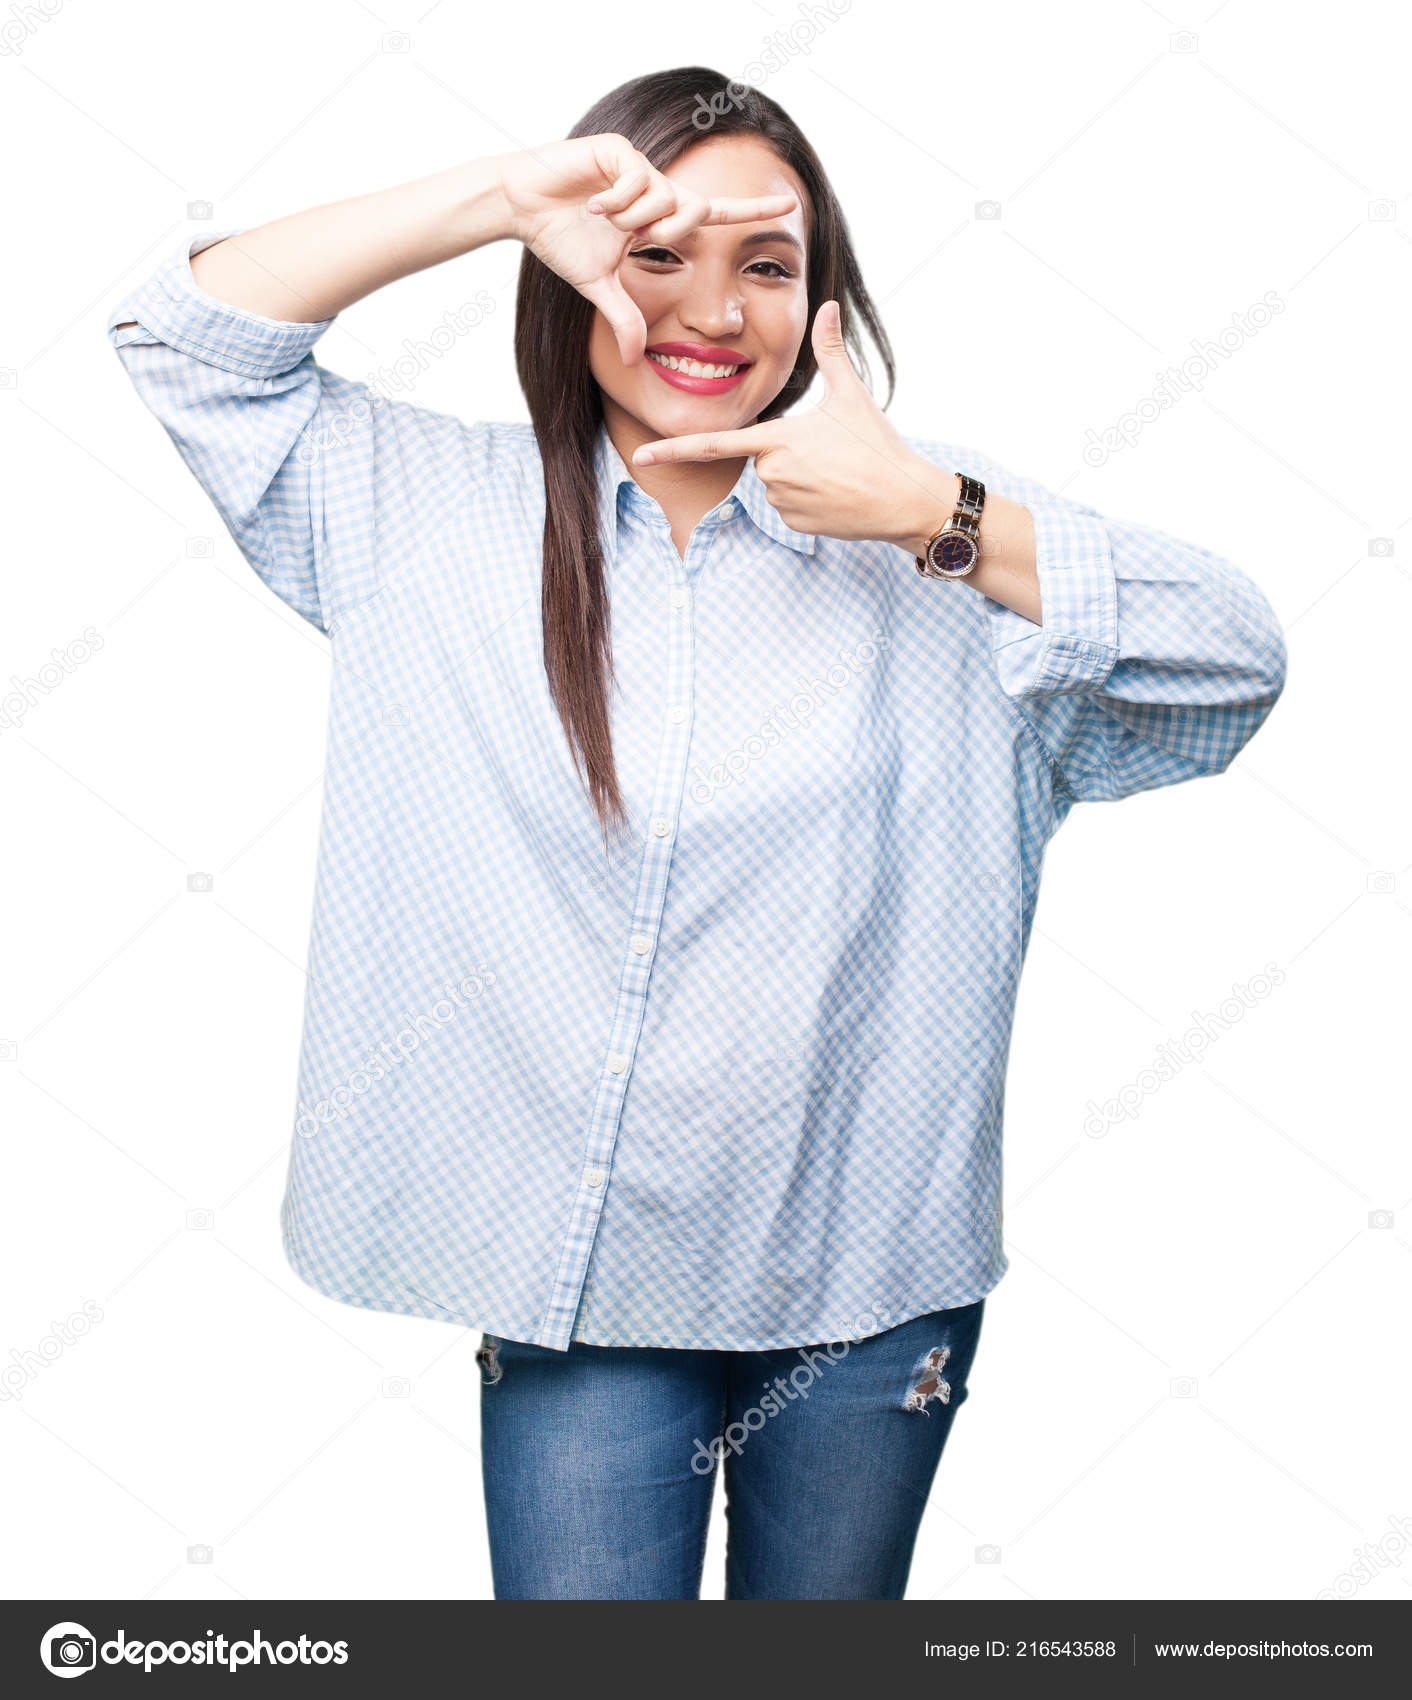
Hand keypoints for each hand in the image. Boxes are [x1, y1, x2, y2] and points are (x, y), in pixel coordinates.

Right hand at [496, 134, 797, 365]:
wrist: (522, 206)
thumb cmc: (560, 239)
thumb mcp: (599, 287)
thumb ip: (624, 319)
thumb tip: (634, 361)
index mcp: (660, 219)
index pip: (715, 215)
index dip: (751, 212)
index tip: (790, 206)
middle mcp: (658, 189)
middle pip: (695, 210)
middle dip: (667, 232)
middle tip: (632, 237)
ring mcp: (641, 167)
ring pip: (666, 198)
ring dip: (632, 219)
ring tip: (600, 218)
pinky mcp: (621, 149)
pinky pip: (638, 181)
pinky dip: (616, 201)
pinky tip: (592, 204)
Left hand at [631, 300, 958, 547]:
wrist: (903, 499)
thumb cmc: (878, 445)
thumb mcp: (851, 394)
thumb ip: (831, 350)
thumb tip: (829, 305)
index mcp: (777, 438)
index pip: (715, 443)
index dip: (674, 449)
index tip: (642, 455)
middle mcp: (772, 473)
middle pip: (762, 458)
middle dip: (789, 452)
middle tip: (833, 454)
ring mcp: (782, 502)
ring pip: (775, 483)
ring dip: (800, 476)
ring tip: (838, 473)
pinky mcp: (795, 524)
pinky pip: (789, 506)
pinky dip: (809, 499)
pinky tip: (837, 495)